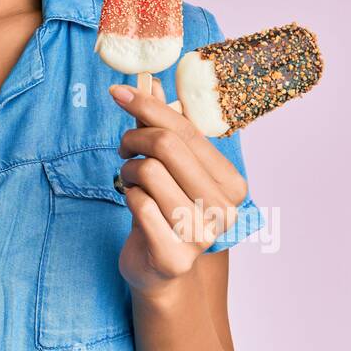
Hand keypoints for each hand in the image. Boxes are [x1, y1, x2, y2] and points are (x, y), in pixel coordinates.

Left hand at [109, 78, 249, 297]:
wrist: (159, 269)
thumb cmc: (164, 210)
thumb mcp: (167, 166)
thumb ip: (161, 126)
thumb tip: (149, 81)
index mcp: (232, 183)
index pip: (185, 130)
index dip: (148, 107)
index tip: (119, 93)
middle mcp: (224, 209)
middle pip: (166, 146)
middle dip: (135, 139)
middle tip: (124, 148)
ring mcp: (203, 236)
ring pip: (149, 173)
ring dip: (129, 171)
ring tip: (131, 181)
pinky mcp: (174, 257)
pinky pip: (138, 204)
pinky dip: (127, 197)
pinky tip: (133, 204)